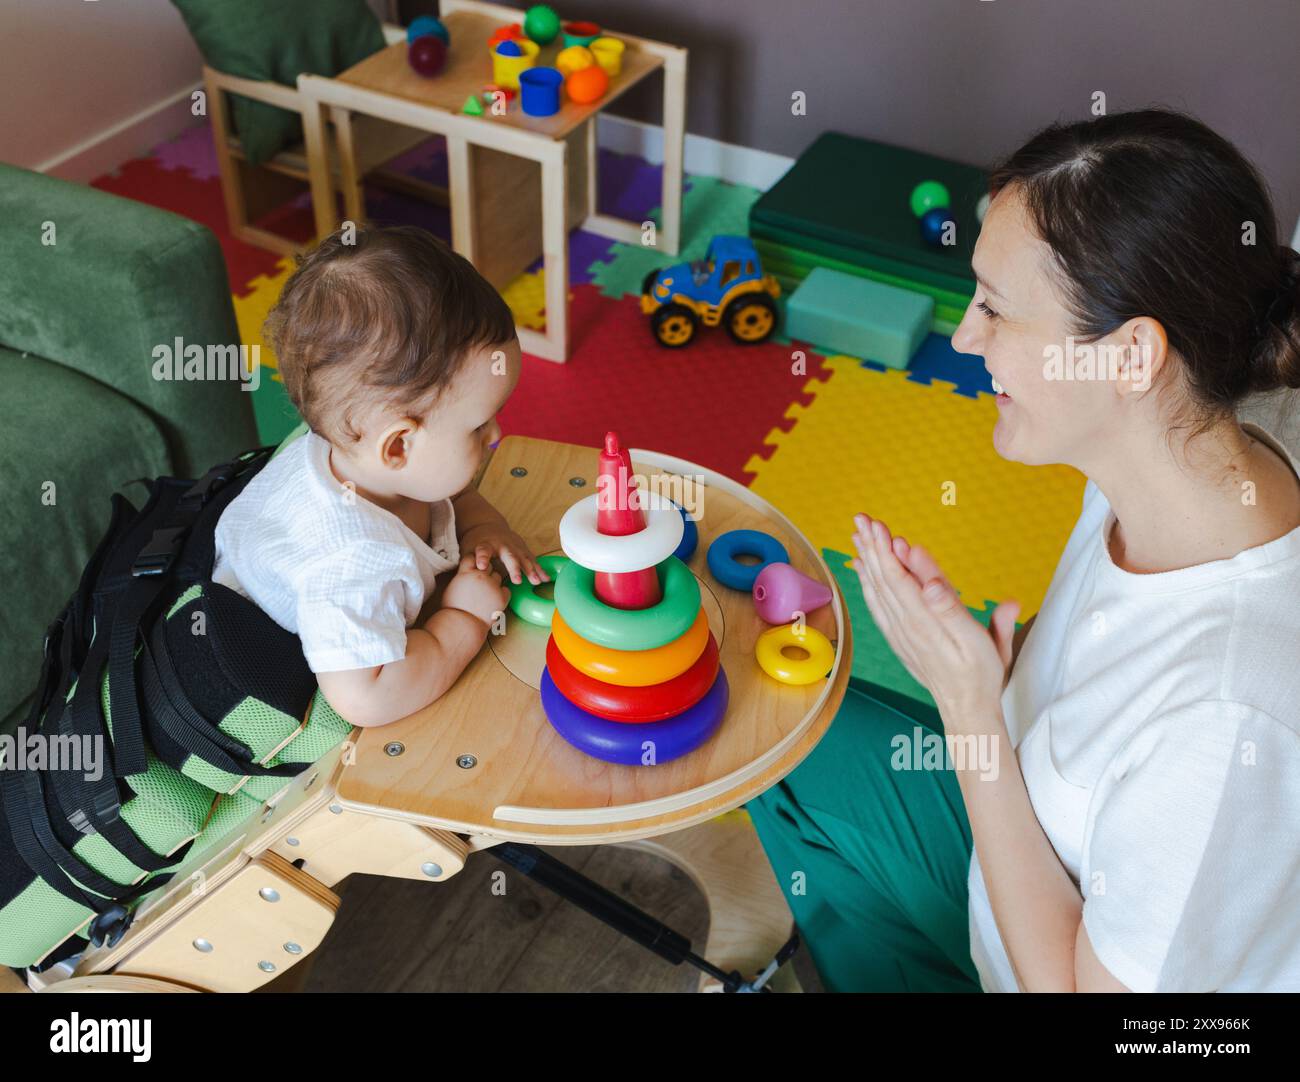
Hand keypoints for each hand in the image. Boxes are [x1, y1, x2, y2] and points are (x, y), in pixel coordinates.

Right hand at [441, 555, 509, 626]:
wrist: (462, 625)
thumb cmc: (453, 610)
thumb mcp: (452, 588)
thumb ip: (461, 577)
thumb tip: (465, 574)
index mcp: (466, 572)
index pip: (472, 557)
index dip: (474, 563)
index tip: (473, 569)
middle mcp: (480, 576)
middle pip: (488, 565)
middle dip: (485, 572)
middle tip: (480, 584)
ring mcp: (492, 586)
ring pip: (498, 576)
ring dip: (493, 582)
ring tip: (485, 595)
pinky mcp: (502, 597)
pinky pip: (506, 589)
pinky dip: (502, 594)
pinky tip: (493, 601)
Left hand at [459, 522, 547, 585]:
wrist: (488, 527)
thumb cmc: (476, 542)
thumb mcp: (467, 550)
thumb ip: (467, 563)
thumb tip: (462, 578)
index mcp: (486, 544)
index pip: (483, 550)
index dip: (482, 557)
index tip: (482, 566)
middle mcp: (502, 545)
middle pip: (509, 556)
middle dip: (514, 568)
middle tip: (517, 580)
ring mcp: (515, 547)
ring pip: (524, 558)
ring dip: (530, 570)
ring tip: (536, 581)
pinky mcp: (523, 550)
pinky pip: (533, 560)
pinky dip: (539, 570)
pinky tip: (546, 579)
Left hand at [850, 513, 1018, 729]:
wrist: (966, 707)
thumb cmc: (981, 672)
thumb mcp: (984, 643)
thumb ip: (958, 611)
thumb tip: (934, 585)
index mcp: (929, 623)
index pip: (904, 582)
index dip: (892, 555)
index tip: (884, 530)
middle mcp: (908, 626)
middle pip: (886, 579)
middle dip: (874, 546)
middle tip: (863, 518)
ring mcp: (899, 632)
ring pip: (878, 589)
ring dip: (868, 558)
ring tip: (858, 532)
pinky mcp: (897, 637)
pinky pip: (876, 605)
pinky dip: (866, 582)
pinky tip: (861, 566)